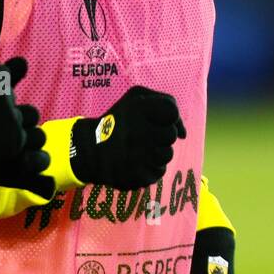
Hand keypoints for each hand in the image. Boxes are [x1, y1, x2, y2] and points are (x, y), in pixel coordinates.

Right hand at [69, 86, 186, 188]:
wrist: (89, 149)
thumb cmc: (120, 120)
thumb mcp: (136, 98)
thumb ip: (166, 104)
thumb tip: (184, 134)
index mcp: (138, 107)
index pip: (171, 111)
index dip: (168, 117)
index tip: (157, 120)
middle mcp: (138, 130)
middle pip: (171, 135)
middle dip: (161, 136)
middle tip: (143, 136)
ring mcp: (137, 155)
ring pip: (167, 155)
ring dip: (156, 153)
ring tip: (138, 149)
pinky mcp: (137, 175)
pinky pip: (158, 171)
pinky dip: (150, 168)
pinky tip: (135, 162)